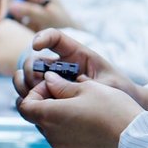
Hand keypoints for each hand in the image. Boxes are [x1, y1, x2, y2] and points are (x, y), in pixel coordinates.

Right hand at [4, 0, 76, 31]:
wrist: (66, 35)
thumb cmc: (61, 22)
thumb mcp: (48, 17)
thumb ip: (31, 11)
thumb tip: (11, 6)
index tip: (12, 0)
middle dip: (6, 4)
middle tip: (5, 19)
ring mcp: (23, 2)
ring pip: (7, 4)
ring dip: (6, 15)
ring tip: (12, 27)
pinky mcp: (19, 14)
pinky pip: (9, 15)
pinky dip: (9, 22)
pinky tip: (14, 31)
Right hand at [14, 29, 147, 110]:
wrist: (122, 111)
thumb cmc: (119, 92)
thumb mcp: (110, 85)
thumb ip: (88, 85)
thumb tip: (58, 85)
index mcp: (77, 55)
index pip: (55, 38)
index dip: (43, 37)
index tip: (36, 45)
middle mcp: (61, 67)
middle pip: (34, 61)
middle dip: (31, 70)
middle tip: (38, 82)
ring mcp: (54, 82)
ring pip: (27, 77)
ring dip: (24, 84)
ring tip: (33, 95)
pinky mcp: (50, 97)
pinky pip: (30, 95)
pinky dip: (27, 99)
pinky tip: (32, 106)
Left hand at [16, 73, 144, 147]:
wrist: (136, 140)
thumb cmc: (113, 111)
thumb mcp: (89, 88)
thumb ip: (64, 85)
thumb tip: (50, 81)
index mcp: (50, 115)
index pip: (24, 105)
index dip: (34, 94)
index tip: (52, 88)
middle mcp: (52, 136)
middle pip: (41, 119)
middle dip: (51, 107)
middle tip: (74, 98)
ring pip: (56, 134)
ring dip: (65, 123)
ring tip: (90, 115)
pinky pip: (71, 147)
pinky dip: (77, 138)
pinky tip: (96, 131)